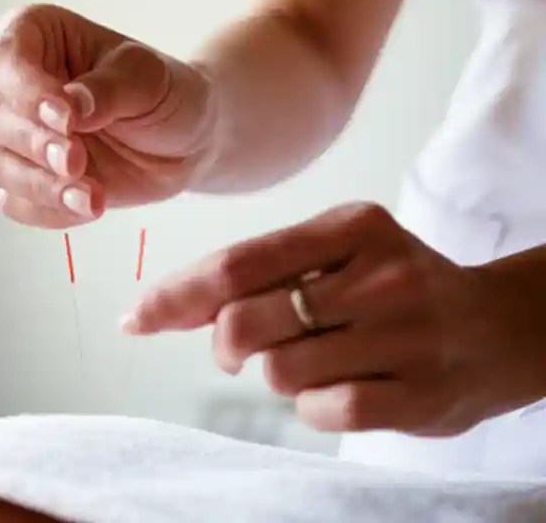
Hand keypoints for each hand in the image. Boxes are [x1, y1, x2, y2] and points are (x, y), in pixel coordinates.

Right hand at [0, 4, 216, 227]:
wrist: (185, 143)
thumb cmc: (165, 93)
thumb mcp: (149, 78)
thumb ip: (109, 88)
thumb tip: (71, 106)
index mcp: (36, 37)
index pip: (6, 59)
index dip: (27, 90)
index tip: (65, 116)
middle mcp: (16, 86)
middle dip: (35, 143)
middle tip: (76, 160)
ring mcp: (17, 136)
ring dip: (41, 185)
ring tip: (91, 195)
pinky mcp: (28, 180)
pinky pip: (17, 203)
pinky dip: (50, 210)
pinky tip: (88, 206)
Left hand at [123, 202, 545, 435]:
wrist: (502, 326)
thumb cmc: (393, 287)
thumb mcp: (337, 253)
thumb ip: (256, 273)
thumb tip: (160, 306)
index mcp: (351, 227)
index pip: (236, 265)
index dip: (175, 296)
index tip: (135, 317)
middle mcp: (381, 274)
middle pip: (245, 323)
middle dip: (226, 344)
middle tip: (242, 348)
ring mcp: (405, 334)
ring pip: (279, 372)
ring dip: (279, 375)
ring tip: (319, 359)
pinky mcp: (420, 393)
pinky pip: (324, 411)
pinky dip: (316, 407)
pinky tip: (345, 386)